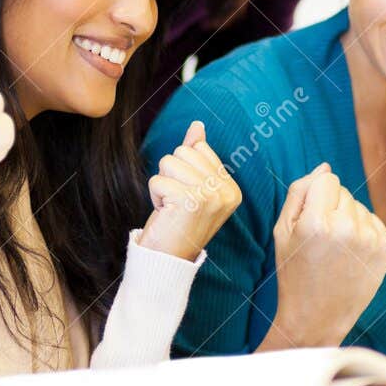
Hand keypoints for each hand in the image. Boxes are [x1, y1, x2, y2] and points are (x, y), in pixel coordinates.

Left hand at [140, 120, 242, 260]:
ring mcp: (211, 197)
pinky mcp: (190, 202)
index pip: (198, 148)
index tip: (187, 196)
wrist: (167, 259)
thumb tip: (197, 125)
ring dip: (162, 185)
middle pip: (183, 152)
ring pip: (168, 162)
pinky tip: (166, 214)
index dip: (183, 169)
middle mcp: (226, 192)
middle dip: (171, 176)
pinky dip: (155, 196)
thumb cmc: (177, 221)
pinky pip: (157, 180)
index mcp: (231, 188)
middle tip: (177, 203)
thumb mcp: (190, 186)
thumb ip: (196, 155)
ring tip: (172, 208)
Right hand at [261, 163, 385, 349]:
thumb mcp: (283, 231)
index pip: (327, 179)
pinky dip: (363, 232)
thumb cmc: (295, 272)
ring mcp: (370, 240)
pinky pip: (374, 222)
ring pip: (359, 206)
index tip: (310, 218)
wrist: (316, 317)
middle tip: (321, 240)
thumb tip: (325, 167)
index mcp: (316, 222)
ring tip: (336, 249)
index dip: (316, 196)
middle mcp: (346, 228)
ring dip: (348, 220)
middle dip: (331, 207)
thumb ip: (300, 191)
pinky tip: (351, 254)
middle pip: (343, 191)